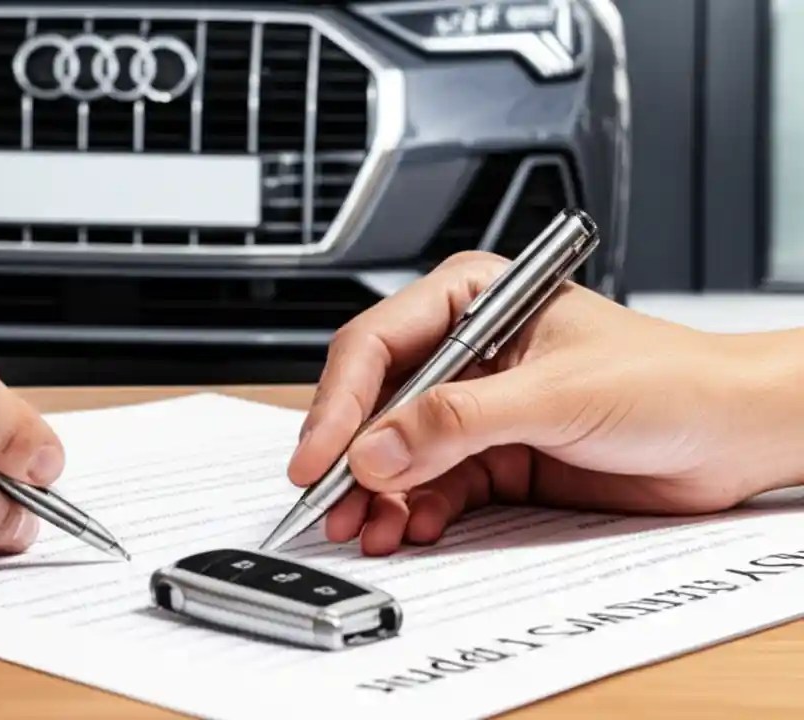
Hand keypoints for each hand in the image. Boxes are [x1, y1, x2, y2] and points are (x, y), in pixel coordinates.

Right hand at [289, 251, 803, 555]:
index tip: (320, 457)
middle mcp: (464, 351)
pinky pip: (430, 486)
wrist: (734, 436)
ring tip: (368, 528)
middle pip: (376, 402)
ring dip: (376, 494)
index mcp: (473, 299)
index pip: (377, 345)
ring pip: (396, 453)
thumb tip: (377, 450)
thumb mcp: (556, 394)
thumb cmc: (672, 381)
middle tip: (330, 505)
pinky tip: (409, 527)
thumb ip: (458, 422)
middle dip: (351, 457)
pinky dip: (413, 511)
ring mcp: (474, 408)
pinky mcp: (490, 458)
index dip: (340, 403)